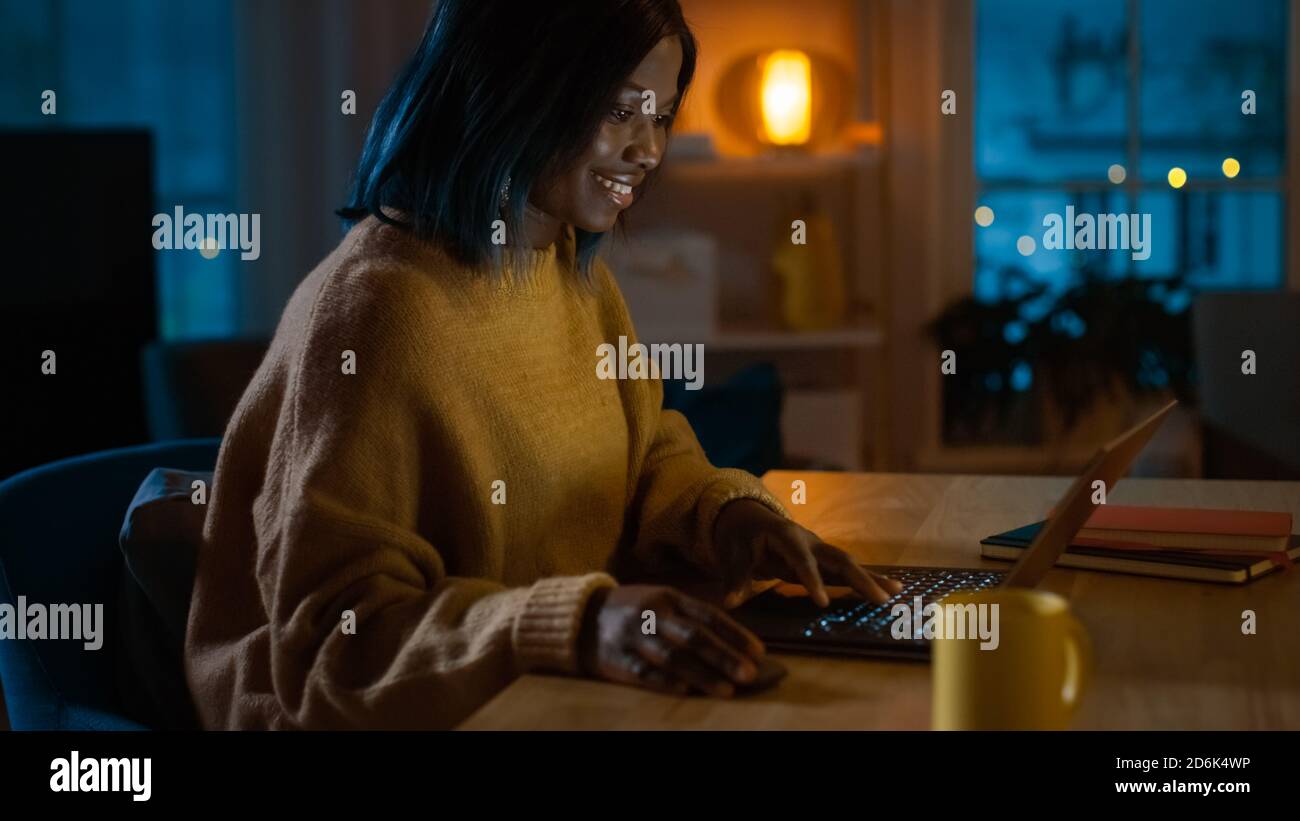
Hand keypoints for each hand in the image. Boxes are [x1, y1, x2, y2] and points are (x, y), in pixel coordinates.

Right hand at [577, 585, 764, 697]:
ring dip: (702, 674)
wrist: (580, 617)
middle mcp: (653, 614)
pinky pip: (645, 672)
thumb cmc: (633, 611)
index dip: (735, 634)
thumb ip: (691, 617)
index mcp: (668, 597)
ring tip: (726, 690)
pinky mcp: (618, 658)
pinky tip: (686, 691)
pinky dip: (666, 682)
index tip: (759, 652)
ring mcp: (634, 636)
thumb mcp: (661, 601)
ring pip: (673, 657)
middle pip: (694, 636)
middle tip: (749, 674)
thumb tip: (733, 643)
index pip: (708, 615)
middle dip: (725, 656)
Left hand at [713, 498, 902, 607]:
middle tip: (879, 599)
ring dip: (872, 578)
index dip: (811, 579)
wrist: (747, 517)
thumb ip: (735, 578)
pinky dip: (869, 579)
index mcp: (784, 534)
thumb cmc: (740, 536)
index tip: (821, 602)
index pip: (800, 558)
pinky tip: (892, 588)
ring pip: (849, 564)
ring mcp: (820, 548)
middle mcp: (809, 539)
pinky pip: (847, 570)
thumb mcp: (733, 555)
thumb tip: (728, 602)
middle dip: (859, 579)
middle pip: (837, 558)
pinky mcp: (824, 559)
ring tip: (896, 593)